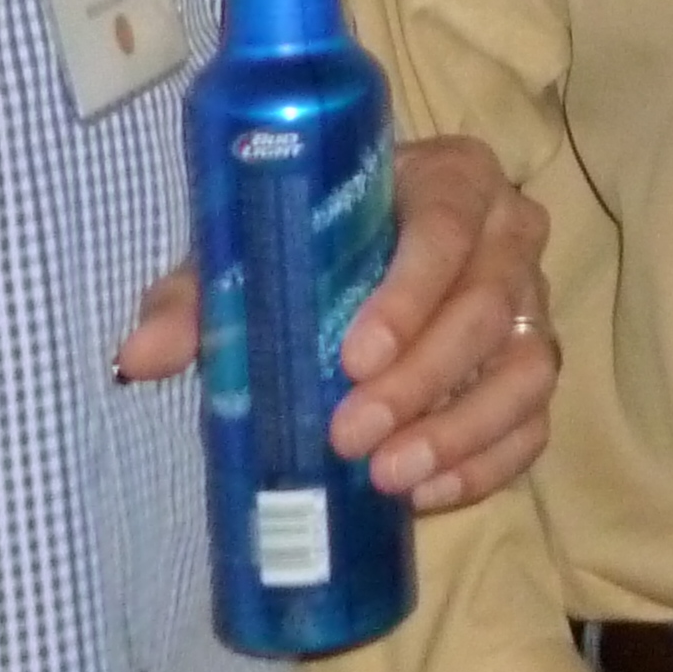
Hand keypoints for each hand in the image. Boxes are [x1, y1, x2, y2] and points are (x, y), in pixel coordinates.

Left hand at [111, 134, 556, 507]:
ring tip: (389, 477)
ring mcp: (534, 303)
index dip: (409, 295)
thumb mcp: (247, 255)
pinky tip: (426, 492)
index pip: (446, 226)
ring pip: (527, 367)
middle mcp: (508, 233)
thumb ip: (195, 299)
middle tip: (350, 435)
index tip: (352, 359)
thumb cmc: (309, 246)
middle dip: (421, 380)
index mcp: (449, 179)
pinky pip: (536, 420)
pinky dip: (489, 462)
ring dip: (463, 429)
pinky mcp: (534, 366)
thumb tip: (136, 357)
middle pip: (488, 306)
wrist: (357, 265)